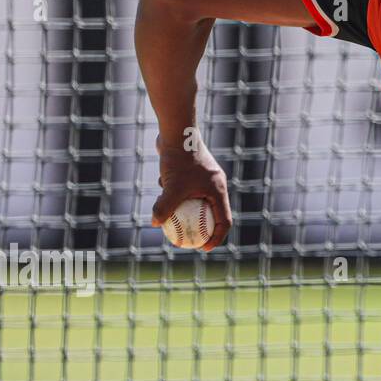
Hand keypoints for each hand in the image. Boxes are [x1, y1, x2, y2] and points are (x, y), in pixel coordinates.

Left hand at [153, 133, 232, 250]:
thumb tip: (155, 224)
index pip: (224, 220)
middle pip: (211, 212)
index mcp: (218, 190)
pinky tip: (161, 185)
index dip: (216, 237)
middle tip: (188, 239)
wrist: (178, 133)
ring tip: (170, 212)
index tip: (203, 248)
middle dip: (201, 228)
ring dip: (184, 207)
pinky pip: (185, 188)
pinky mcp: (192, 171)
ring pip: (196, 200)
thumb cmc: (179, 160)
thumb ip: (165, 208)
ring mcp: (204, 178)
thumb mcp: (171, 188)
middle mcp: (214, 184)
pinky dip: (175, 192)